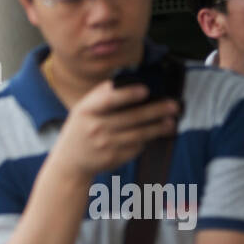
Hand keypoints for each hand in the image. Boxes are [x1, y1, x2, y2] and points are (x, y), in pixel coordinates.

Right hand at [50, 81, 178, 177]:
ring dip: (158, 127)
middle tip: (173, 106)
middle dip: (156, 110)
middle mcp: (94, 128)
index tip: (146, 90)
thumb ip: (103, 94)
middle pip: (131, 117)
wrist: (69, 161)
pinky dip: (146, 140)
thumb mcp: (84, 109)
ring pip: (138, 134)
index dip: (128, 94)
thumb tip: (133, 82)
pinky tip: (155, 134)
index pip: (108, 100)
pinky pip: (135, 147)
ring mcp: (104, 145)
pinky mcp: (112, 158)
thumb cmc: (82, 127)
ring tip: (171, 122)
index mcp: (86, 111)